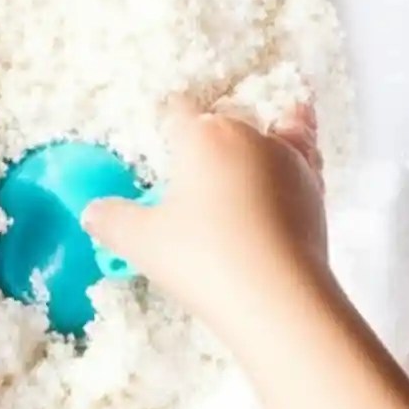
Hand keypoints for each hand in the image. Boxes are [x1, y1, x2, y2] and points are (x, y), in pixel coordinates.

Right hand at [82, 102, 325, 334]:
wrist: (279, 298)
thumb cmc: (203, 259)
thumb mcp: (141, 243)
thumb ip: (112, 221)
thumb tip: (92, 211)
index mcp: (203, 136)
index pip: (177, 110)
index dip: (165, 118)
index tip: (160, 130)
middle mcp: (248, 136)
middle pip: (224, 118)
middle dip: (207, 133)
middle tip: (192, 165)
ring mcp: (289, 160)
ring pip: (273, 128)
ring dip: (259, 134)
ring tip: (249, 144)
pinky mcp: (315, 189)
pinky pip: (305, 154)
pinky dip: (296, 152)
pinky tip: (292, 161)